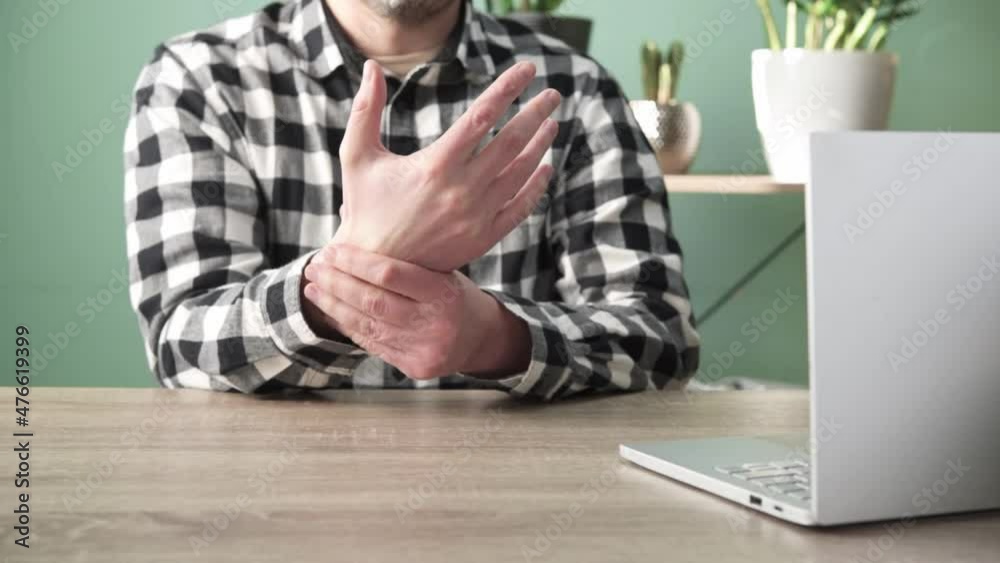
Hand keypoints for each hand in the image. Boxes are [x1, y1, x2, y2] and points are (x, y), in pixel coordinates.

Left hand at [302, 244, 530, 379]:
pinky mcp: (414, 367)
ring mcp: (425, 349)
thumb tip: (350, 211)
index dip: (355, 262)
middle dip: (337, 283)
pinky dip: (348, 326)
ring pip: (366, 325)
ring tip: (313, 288)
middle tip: (314, 267)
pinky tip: (332, 311)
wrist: (479, 337)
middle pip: (372, 300)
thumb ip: (401, 250)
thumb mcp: (440, 269)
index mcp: (444, 292)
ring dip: (334, 305)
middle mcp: (436, 323)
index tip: (331, 251)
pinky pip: (372, 344)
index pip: (390, 274)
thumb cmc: (453, 294)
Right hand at [334, 59, 559, 271]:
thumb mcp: (357, 156)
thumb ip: (365, 110)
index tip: (526, 70)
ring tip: (552, 124)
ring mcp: (476, 216)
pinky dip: (536, 186)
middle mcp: (461, 190)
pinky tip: (545, 167)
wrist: (376, 268)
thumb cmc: (365, 207)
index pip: (481, 117)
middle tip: (553, 94)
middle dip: (536, 113)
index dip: (507, 89)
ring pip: (520, 174)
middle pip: (510, 143)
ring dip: (540, 146)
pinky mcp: (483, 238)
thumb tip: (372, 66)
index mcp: (434, 165)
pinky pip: (519, 208)